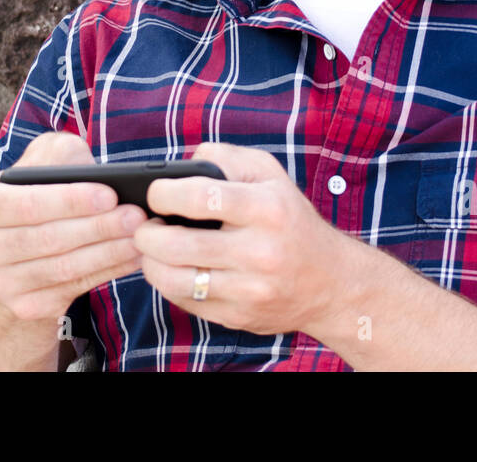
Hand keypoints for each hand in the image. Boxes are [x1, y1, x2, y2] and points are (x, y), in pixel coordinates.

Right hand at [0, 132, 146, 322]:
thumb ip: (58, 155)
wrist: (22, 249)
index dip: (70, 201)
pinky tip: (132, 257)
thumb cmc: (39, 193)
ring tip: (141, 236)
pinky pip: (73, 289)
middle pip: (48, 239)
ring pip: (64, 268)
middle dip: (98, 227)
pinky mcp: (24, 307)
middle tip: (136, 216)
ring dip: (109, 252)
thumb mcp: (43, 161)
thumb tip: (86, 169)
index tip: (110, 195)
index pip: (26, 204)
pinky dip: (108, 272)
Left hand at [132, 141, 347, 335]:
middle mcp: (260, 252)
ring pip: (174, 280)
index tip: (155, 194)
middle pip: (177, 244)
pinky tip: (175, 269)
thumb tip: (181, 165)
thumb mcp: (269, 174)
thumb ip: (224, 158)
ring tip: (153, 248)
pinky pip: (186, 302)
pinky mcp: (239, 317)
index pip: (200, 197)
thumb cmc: (290, 218)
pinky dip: (170, 284)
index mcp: (267, 208)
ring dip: (151, 262)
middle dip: (147, 232)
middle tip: (145, 225)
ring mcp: (249, 290)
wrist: (331, 283)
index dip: (164, 194)